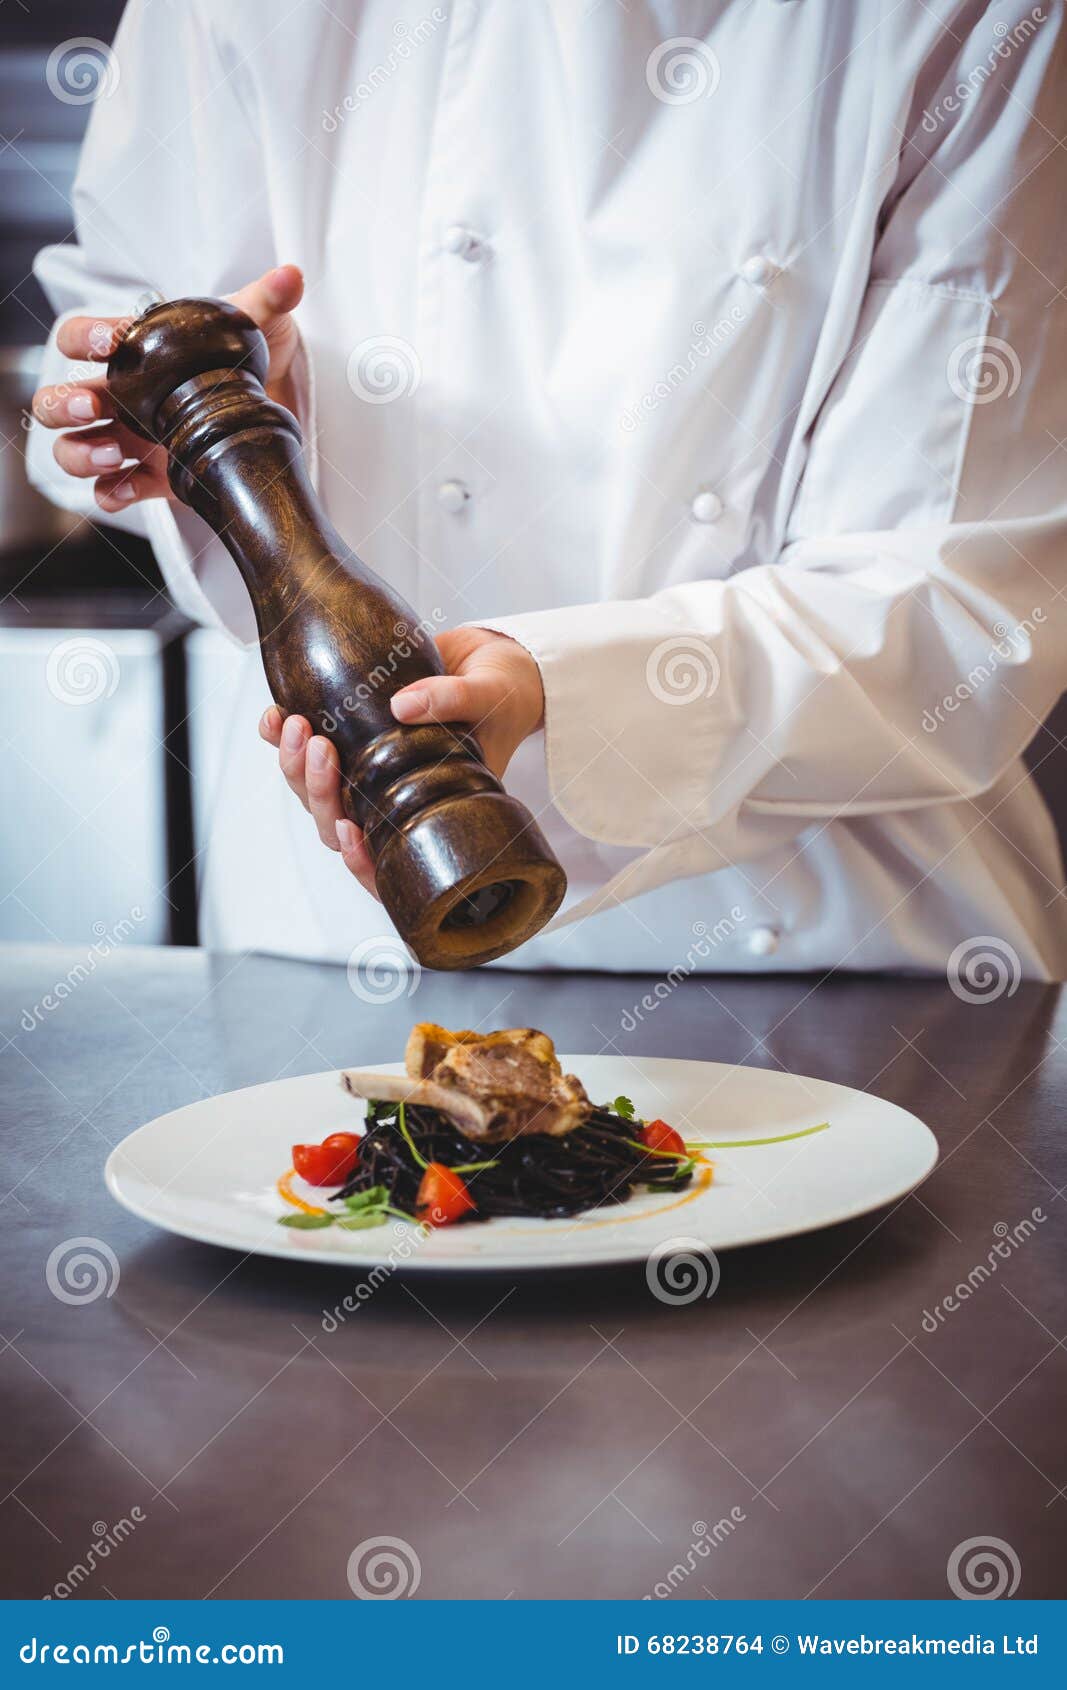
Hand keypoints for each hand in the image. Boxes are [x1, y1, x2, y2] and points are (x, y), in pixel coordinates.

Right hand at [31, 264, 303, 512]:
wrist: (272, 409)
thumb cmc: (244, 361)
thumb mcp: (255, 326)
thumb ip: (265, 302)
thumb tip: (290, 277)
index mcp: (132, 354)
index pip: (81, 337)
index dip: (82, 337)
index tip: (108, 343)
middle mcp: (119, 398)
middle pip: (58, 399)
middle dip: (63, 403)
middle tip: (91, 407)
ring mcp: (128, 439)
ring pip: (72, 447)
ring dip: (80, 453)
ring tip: (113, 455)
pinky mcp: (148, 478)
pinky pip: (110, 490)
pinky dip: (111, 492)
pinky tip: (128, 488)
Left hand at [259, 627, 544, 897]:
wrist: (489, 663)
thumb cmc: (501, 698)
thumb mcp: (486, 697)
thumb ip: (450, 700)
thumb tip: (402, 704)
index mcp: (431, 813)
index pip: (388, 864)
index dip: (361, 864)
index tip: (348, 830)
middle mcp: (393, 800)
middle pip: (337, 826)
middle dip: (318, 792)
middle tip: (323, 747)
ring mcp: (366, 772)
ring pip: (313, 794)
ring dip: (294, 766)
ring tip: (298, 725)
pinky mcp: (347, 737)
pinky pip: (302, 752)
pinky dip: (279, 739)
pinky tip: (274, 718)